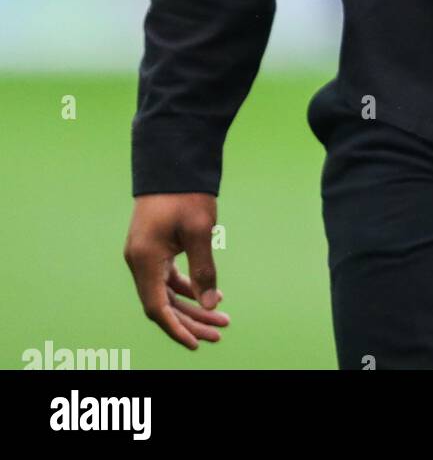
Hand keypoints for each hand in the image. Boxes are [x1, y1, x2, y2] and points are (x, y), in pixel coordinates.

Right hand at [124, 193, 229, 349]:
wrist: (172, 160)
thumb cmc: (186, 192)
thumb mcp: (200, 230)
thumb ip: (204, 270)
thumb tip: (210, 306)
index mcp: (144, 259)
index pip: (157, 308)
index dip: (177, 328)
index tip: (196, 344)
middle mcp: (138, 261)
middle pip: (163, 304)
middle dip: (191, 321)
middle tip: (220, 332)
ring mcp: (144, 254)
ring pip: (166, 292)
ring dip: (192, 306)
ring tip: (222, 318)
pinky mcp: (153, 247)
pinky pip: (167, 278)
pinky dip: (187, 288)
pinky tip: (210, 294)